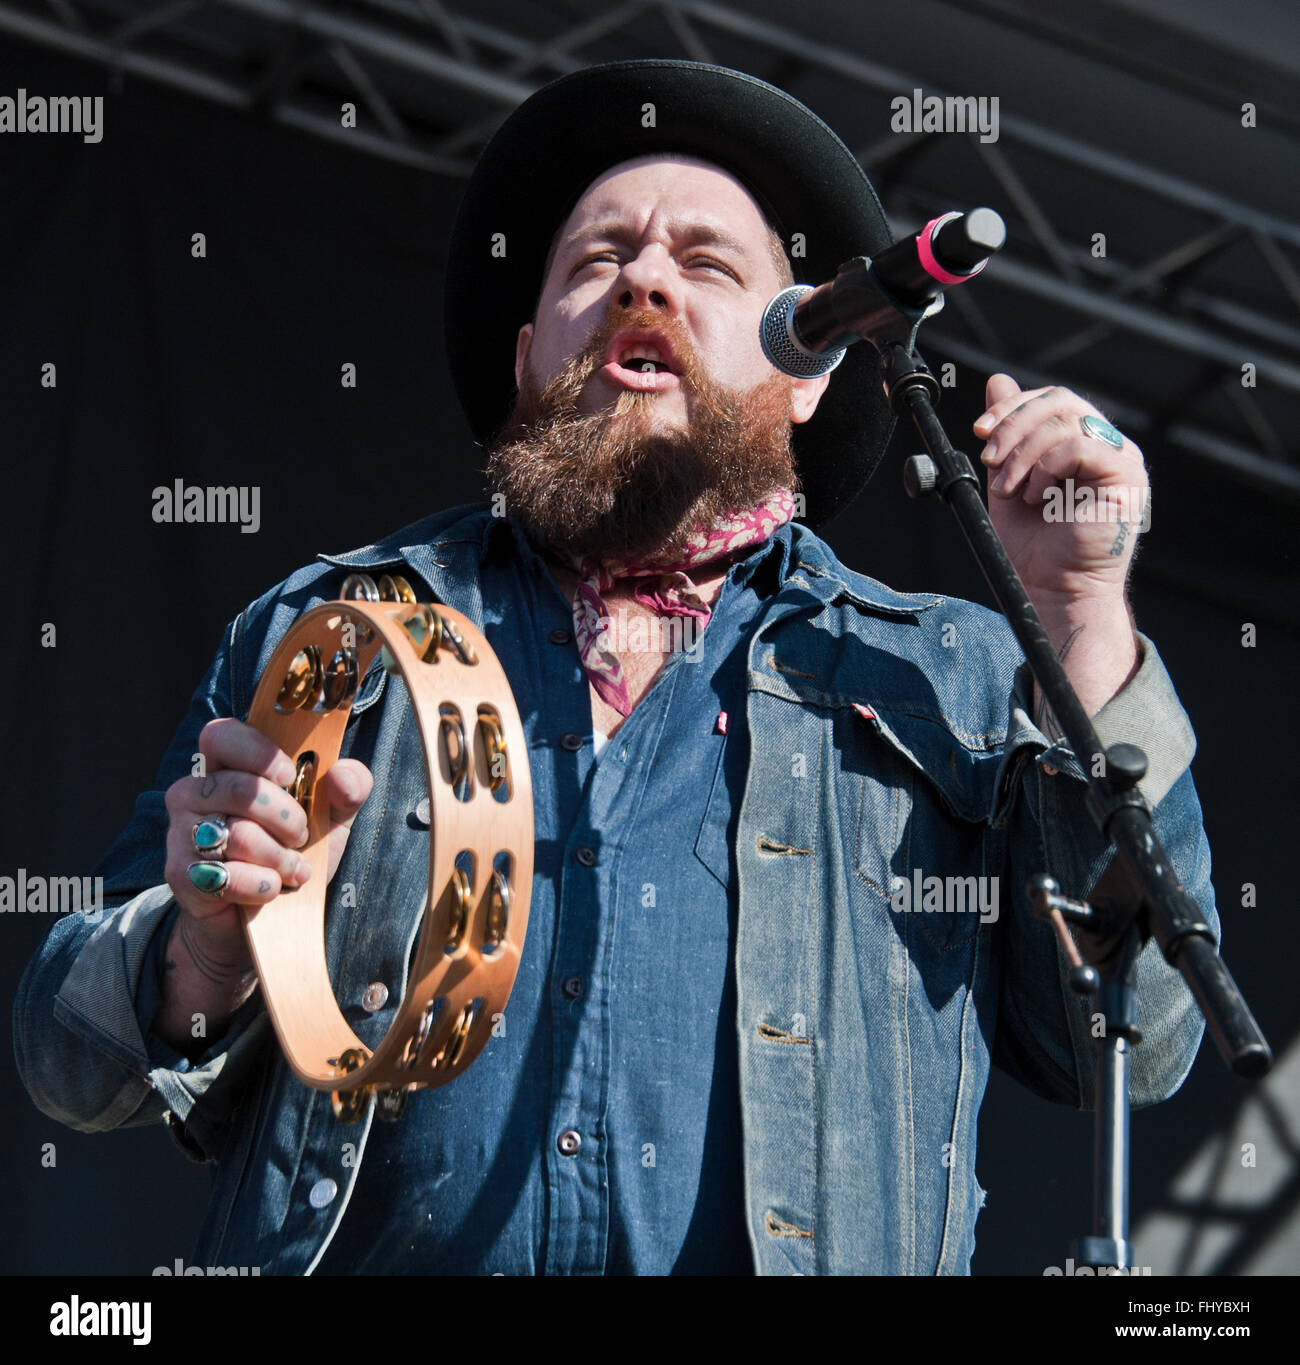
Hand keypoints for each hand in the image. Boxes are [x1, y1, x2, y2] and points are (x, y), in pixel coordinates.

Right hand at [163, 717, 372, 959]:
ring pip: (241, 835)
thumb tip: (342, 775)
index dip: (256, 751)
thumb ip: (348, 789)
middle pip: (241, 789)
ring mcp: (181, 832)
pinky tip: (272, 888)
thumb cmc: (293, 852)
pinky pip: (229, 875)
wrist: (264, 916)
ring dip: (282, 858)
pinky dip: (265, 885)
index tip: (288, 774)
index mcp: (227, 766)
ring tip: (293, 868)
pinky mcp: (180, 874)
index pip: (221, 734)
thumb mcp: (332, 818)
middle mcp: (194, 792)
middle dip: (288, 818)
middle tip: (301, 835)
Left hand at [974, 374, 1147, 609]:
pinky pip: (1082, 447)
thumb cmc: (1033, 546)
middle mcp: (1106, 445)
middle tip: (988, 457)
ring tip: (1010, 491)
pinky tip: (1036, 496)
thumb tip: (998, 381)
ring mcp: (1121, 459)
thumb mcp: (1007, 479)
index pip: (1050, 400)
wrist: (1052, 589)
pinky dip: (1047, 468)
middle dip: (1014, 425)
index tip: (979, 430)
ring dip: (1024, 455)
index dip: (1012, 407)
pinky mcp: (1127, 478)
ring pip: (1066, 423)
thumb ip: (1007, 435)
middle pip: (1059, 402)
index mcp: (1081, 442)